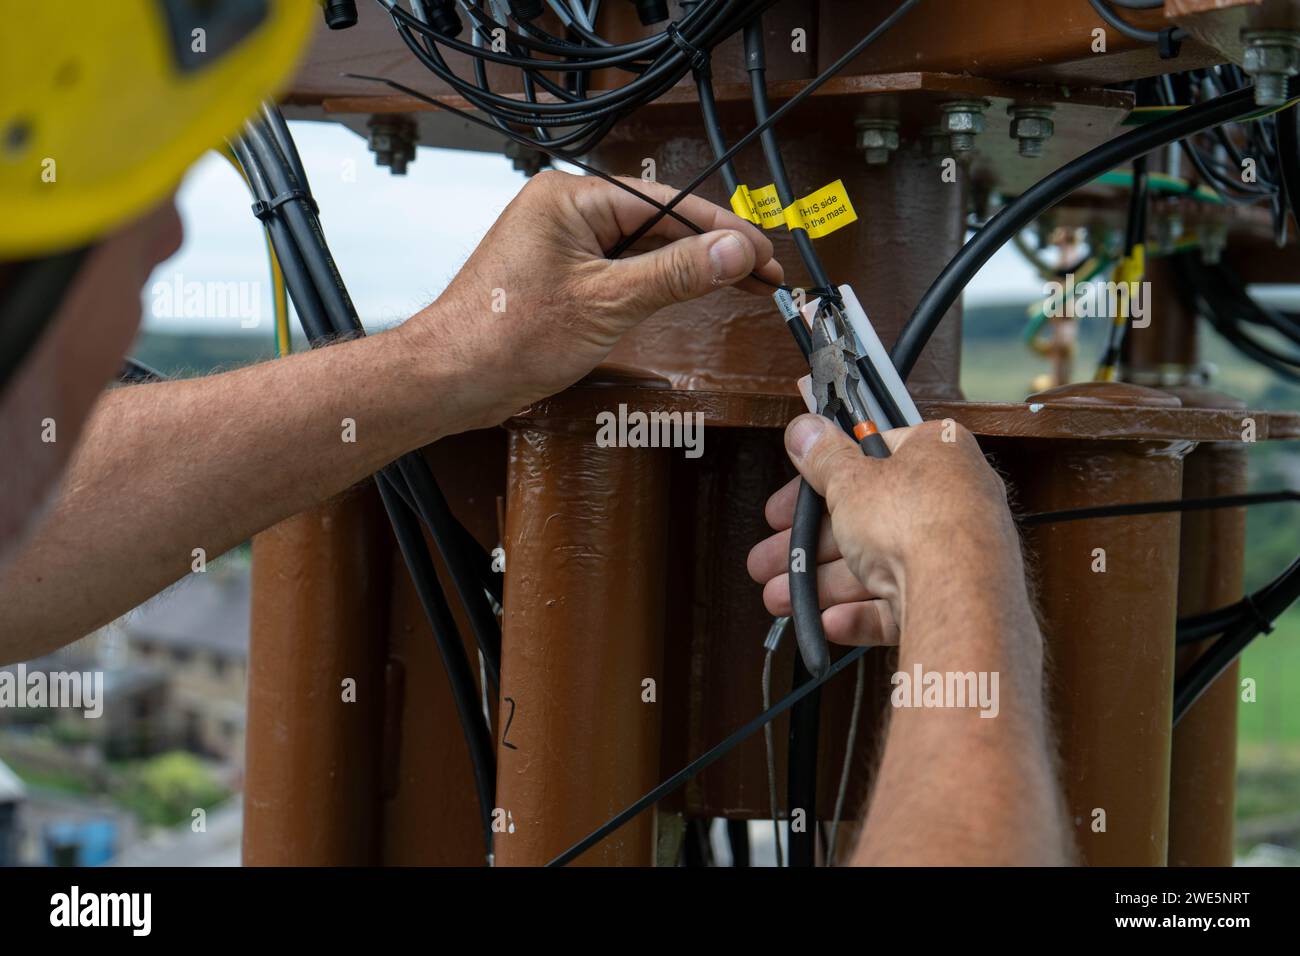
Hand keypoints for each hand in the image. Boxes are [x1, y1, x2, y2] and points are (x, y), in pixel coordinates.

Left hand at [405, 170, 781, 428]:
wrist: (450, 379)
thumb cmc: (504, 337)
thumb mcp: (607, 302)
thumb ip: (675, 273)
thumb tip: (732, 249)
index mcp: (569, 199)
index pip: (666, 204)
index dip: (722, 230)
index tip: (762, 251)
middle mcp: (563, 213)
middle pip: (656, 225)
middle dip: (710, 251)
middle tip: (762, 273)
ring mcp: (559, 246)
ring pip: (639, 251)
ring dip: (686, 270)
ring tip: (738, 285)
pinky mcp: (557, 277)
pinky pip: (617, 271)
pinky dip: (654, 285)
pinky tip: (686, 296)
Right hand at [746, 415, 1022, 646]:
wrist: (960, 594)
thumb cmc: (920, 522)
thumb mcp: (851, 480)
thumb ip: (824, 457)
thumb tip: (806, 430)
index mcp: (936, 453)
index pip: (868, 460)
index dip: (820, 483)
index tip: (789, 504)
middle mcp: (953, 499)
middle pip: (866, 520)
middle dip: (810, 546)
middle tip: (772, 558)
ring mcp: (954, 553)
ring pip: (877, 567)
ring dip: (823, 584)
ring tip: (782, 598)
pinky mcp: (952, 598)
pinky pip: (898, 605)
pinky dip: (860, 614)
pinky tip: (829, 620)